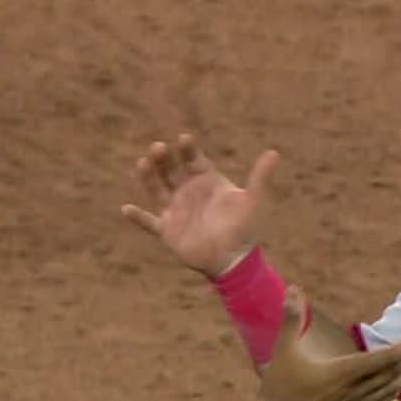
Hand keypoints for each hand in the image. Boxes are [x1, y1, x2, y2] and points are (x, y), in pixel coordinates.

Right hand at [121, 134, 279, 277]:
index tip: (184, 139)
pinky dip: (138, 217)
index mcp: (207, 181)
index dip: (188, 149)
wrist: (234, 261)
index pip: (193, 160)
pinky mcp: (167, 230)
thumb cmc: (244, 229)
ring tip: (142, 163)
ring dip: (149, 176)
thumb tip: (275, 153)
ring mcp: (176, 210)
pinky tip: (125, 209)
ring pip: (157, 189)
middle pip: (171, 170)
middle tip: (158, 147)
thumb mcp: (253, 201)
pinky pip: (149, 223)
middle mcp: (188, 192)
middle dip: (164, 158)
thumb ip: (260, 177)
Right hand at [258, 286, 400, 400]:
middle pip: (393, 372)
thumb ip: (292, 318)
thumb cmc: (278, 388)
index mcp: (344, 372)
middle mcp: (355, 391)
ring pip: (389, 389)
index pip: (384, 357)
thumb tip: (294, 289)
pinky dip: (393, 392)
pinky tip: (398, 388)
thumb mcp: (284, 349)